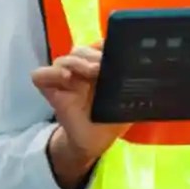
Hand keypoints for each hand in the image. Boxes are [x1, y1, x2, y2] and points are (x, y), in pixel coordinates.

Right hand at [31, 41, 130, 188]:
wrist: (94, 143)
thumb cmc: (110, 119)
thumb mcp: (126, 103)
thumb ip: (134, 88)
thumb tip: (149, 77)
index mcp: (99, 67)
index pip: (97, 46)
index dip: (103, 45)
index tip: (112, 50)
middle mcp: (80, 69)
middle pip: (79, 50)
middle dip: (91, 55)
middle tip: (102, 66)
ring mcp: (64, 79)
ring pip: (63, 59)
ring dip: (76, 63)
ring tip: (90, 72)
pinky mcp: (51, 91)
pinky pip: (40, 75)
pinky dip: (50, 73)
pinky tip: (66, 78)